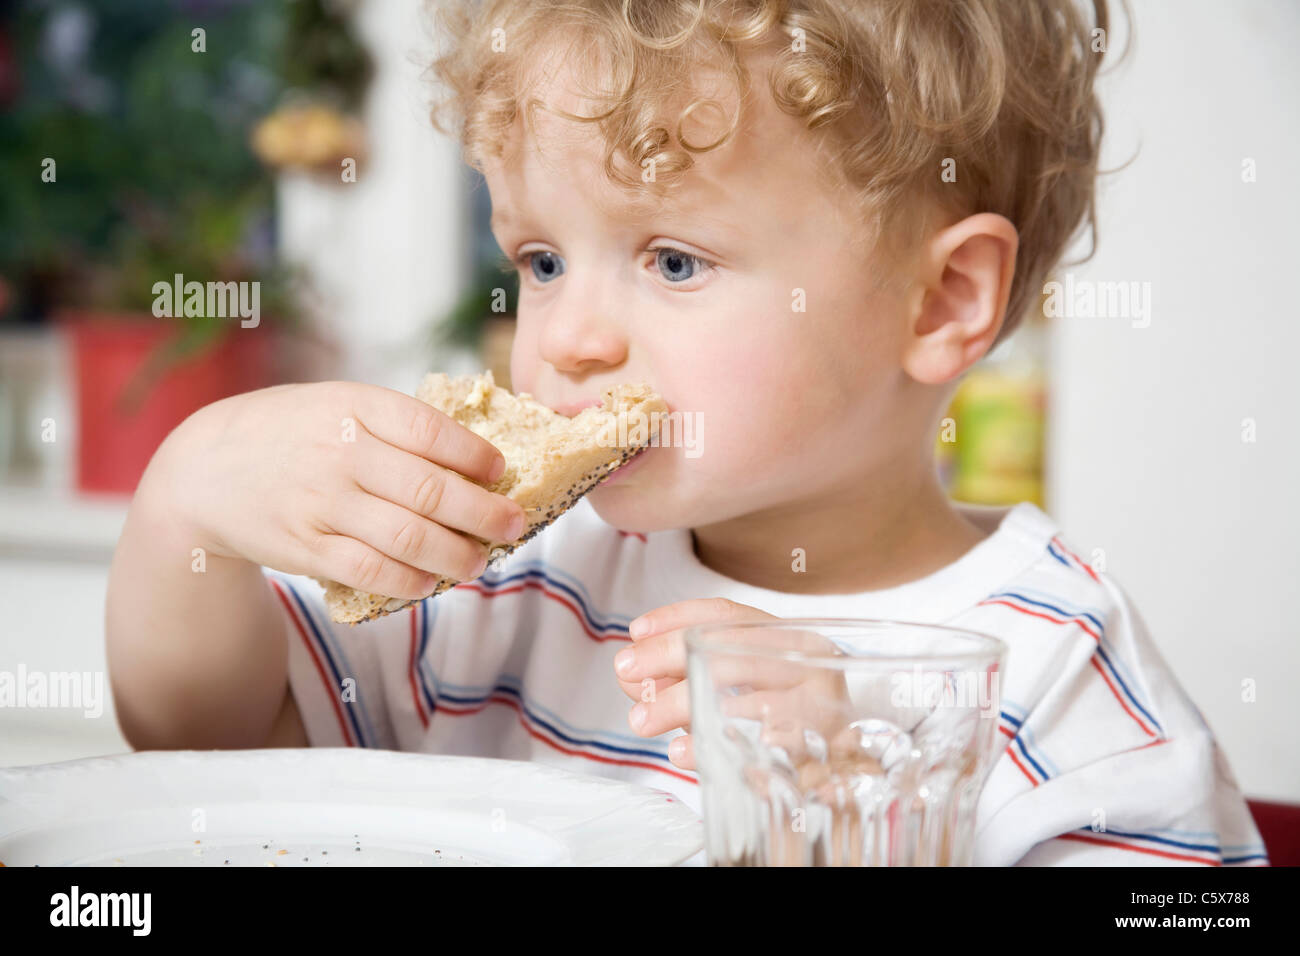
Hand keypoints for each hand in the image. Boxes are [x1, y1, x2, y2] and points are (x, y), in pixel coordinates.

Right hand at [152, 380, 526, 599]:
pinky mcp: (306, 546)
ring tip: (479, 560)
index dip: (476, 455)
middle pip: (431, 490)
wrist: (205, 470)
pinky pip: (370, 570)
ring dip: (456, 555)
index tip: (501, 472)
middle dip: (485, 514)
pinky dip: (409, 580)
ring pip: (408, 537)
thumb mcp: (340, 404)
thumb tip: (478, 458)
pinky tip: (431, 582)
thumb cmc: (294, 434)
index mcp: (356, 407)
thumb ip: (398, 425)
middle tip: (512, 525)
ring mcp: (323, 502)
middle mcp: (342, 453)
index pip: (431, 430)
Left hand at [615, 598, 811, 770]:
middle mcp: (811, 666)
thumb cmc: (780, 722)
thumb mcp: (731, 692)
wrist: (848, 773)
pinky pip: (758, 752)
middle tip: (626, 674)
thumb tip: (626, 674)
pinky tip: (681, 752)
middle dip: (670, 657)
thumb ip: (682, 678)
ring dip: (684, 705)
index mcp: (790, 639)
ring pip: (747, 699)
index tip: (635, 631)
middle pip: (733, 650)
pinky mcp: (820, 758)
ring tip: (641, 719)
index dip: (678, 617)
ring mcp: (823, 710)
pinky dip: (716, 749)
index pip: (730, 615)